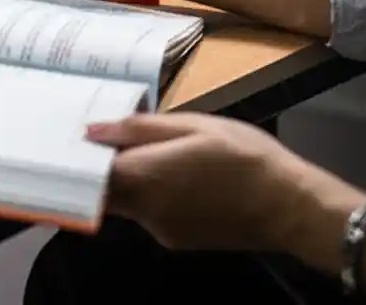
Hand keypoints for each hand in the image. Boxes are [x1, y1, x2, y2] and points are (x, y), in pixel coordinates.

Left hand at [88, 112, 364, 272]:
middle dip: (101, 168)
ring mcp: (159, 229)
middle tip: (107, 141)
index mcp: (143, 176)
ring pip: (127, 202)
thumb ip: (138, 129)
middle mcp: (143, 209)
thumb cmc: (243, 157)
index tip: (75, 137)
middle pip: (103, 190)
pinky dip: (153, 196)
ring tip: (153, 153)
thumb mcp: (193, 126)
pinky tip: (178, 178)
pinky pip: (150, 214)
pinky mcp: (176, 240)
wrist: (290, 206)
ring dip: (131, 180)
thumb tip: (93, 130)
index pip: (88, 171)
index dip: (79, 155)